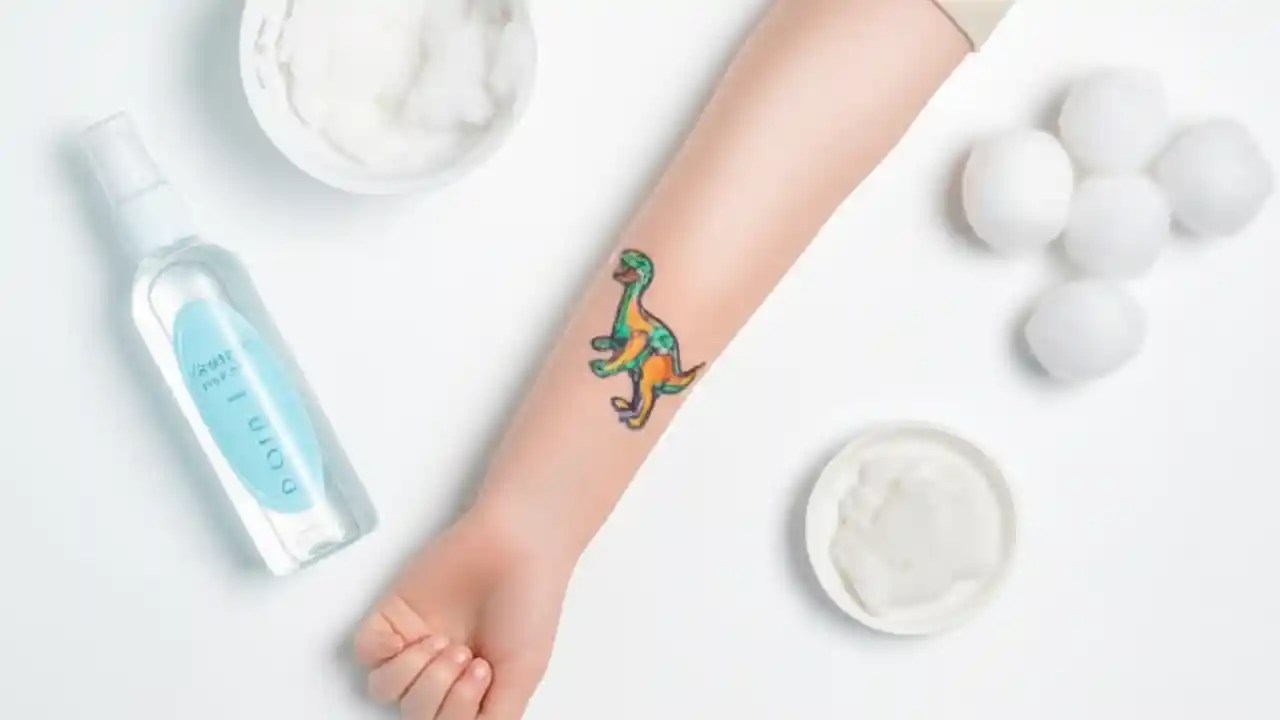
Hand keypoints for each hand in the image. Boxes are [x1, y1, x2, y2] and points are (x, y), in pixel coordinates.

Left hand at [354, 504, 574, 718]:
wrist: (517, 546)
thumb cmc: (528, 605)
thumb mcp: (522, 676)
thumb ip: (493, 718)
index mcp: (471, 688)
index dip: (456, 711)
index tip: (482, 670)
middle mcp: (440, 670)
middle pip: (414, 713)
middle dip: (440, 690)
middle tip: (467, 654)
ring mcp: (413, 643)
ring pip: (385, 689)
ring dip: (414, 673)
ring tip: (445, 642)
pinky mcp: (392, 615)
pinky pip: (366, 653)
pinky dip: (385, 652)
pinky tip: (415, 635)